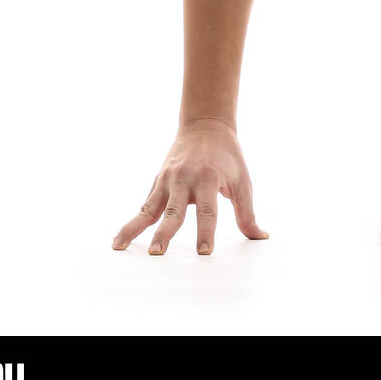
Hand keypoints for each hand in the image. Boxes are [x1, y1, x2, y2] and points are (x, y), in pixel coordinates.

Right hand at [112, 117, 268, 254]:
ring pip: (150, 208)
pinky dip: (132, 222)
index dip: (206, 231)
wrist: (206, 126)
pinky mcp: (158, 183)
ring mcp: (168, 180)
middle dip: (165, 233)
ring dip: (135, 228)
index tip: (204, 252)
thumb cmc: (228, 158)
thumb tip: (260, 237)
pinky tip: (120, 240)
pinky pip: (145, 205)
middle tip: (157, 253)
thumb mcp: (242, 181)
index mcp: (209, 178)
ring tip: (120, 246)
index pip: (208, 210)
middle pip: (175, 210)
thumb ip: (247, 212)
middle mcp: (185, 179)